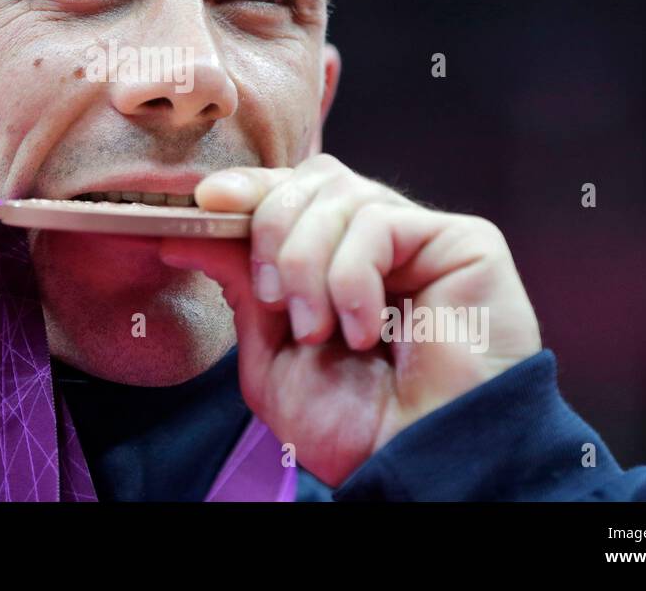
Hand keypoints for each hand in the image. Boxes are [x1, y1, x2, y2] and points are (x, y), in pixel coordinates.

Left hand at [158, 154, 542, 487]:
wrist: (413, 463)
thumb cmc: (353, 426)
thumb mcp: (271, 353)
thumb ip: (240, 283)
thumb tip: (183, 232)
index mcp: (335, 260)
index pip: (290, 193)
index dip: (248, 189)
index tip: (205, 203)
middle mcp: (379, 241)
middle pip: (310, 180)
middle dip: (271, 230)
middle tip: (272, 300)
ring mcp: (420, 237)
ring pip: (338, 193)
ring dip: (306, 263)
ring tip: (318, 330)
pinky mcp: (462, 241)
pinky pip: (379, 221)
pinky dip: (351, 277)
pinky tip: (364, 329)